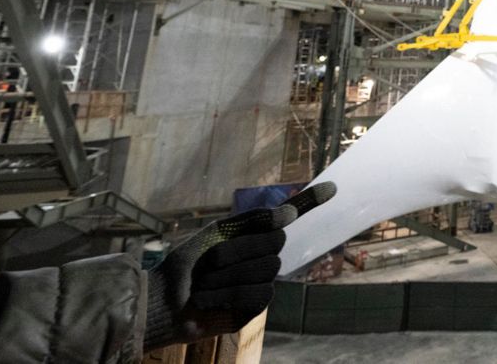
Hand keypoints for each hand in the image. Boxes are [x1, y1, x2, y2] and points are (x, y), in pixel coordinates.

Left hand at [144, 182, 334, 349]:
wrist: (163, 301)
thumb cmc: (186, 265)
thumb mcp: (216, 234)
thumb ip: (252, 222)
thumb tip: (289, 214)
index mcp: (253, 234)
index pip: (288, 215)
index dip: (310, 200)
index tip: (333, 188)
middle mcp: (262, 256)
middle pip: (275, 241)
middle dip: (238, 249)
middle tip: (208, 263)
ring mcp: (261, 281)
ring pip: (266, 267)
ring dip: (227, 275)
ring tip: (205, 285)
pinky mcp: (255, 307)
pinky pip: (258, 292)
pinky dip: (229, 294)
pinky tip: (211, 301)